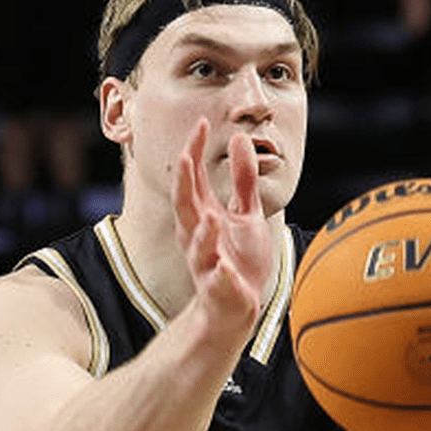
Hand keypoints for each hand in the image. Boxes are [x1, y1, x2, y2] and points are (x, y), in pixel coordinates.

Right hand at [173, 118, 272, 330]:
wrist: (236, 307)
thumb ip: (243, 179)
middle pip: (185, 205)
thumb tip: (240, 139)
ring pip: (198, 244)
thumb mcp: (246, 213)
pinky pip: (216, 282)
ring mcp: (206, 262)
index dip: (194, 150)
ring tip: (212, 216)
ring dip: (203, 231)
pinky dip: (219, 276)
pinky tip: (224, 269)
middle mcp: (198, 235)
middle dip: (184, 183)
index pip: (194, 177)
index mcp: (203, 213)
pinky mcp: (218, 288)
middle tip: (186, 157)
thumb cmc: (239, 258)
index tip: (200, 122)